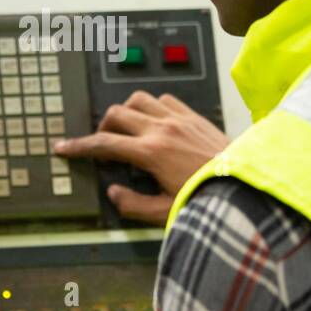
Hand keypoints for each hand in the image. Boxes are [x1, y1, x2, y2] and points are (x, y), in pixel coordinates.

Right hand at [51, 91, 229, 225]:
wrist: (247, 186)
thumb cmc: (210, 199)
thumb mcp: (166, 212)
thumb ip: (134, 204)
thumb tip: (113, 193)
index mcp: (152, 152)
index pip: (103, 144)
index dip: (78, 146)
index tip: (63, 148)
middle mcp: (163, 129)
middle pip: (116, 114)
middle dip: (101, 129)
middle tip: (101, 146)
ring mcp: (180, 118)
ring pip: (138, 99)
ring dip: (126, 112)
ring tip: (125, 130)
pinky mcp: (195, 116)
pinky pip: (165, 99)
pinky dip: (152, 106)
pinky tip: (154, 121)